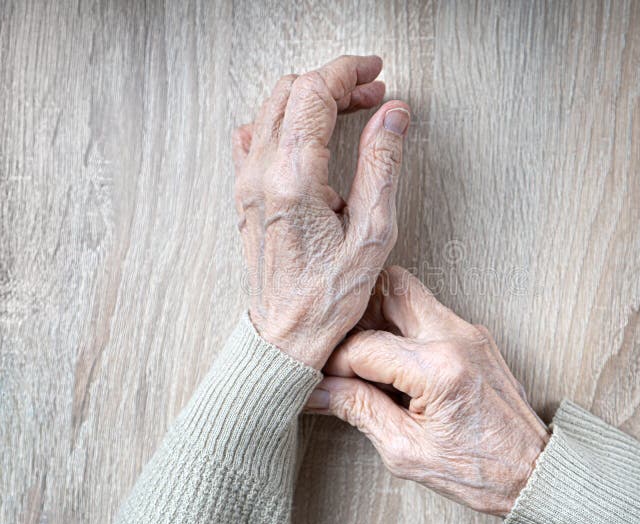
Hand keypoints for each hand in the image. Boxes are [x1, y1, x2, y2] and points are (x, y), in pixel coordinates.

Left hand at [232, 56, 410, 367]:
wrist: (285, 336)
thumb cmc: (328, 297)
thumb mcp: (372, 233)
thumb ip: (381, 164)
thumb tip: (394, 116)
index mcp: (293, 178)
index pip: (315, 92)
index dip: (348, 72)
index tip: (374, 72)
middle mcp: (261, 174)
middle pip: (291, 92)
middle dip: (333, 81)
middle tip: (370, 93)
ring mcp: (247, 184)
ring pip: (272, 109)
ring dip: (311, 98)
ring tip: (349, 108)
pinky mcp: (245, 196)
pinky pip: (254, 137)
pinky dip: (284, 121)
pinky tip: (306, 134)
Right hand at [306, 266, 549, 516]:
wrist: (531, 471)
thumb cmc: (477, 470)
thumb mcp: (405, 450)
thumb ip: (357, 410)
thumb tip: (317, 390)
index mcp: (439, 369)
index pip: (364, 346)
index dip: (335, 365)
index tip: (326, 381)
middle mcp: (456, 337)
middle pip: (391, 287)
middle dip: (359, 315)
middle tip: (344, 349)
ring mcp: (469, 331)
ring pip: (411, 293)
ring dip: (381, 317)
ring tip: (367, 357)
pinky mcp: (475, 336)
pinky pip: (430, 313)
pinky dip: (404, 329)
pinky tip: (395, 363)